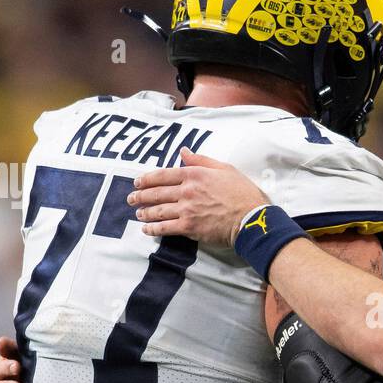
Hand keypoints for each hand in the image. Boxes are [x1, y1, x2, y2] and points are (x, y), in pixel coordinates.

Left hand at [128, 147, 268, 244]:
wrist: (251, 218)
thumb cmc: (242, 192)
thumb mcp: (225, 168)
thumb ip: (201, 160)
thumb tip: (184, 152)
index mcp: (194, 174)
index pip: (163, 175)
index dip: (147, 179)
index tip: (138, 182)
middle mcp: (187, 191)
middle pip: (156, 193)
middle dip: (141, 196)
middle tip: (131, 198)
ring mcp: (186, 209)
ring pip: (158, 210)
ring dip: (145, 212)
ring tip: (138, 214)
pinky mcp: (189, 227)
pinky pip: (165, 228)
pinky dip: (153, 229)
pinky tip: (146, 229)